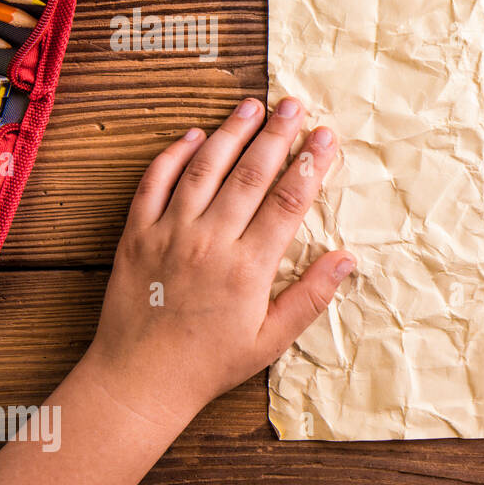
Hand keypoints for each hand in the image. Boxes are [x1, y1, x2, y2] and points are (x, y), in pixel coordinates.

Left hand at [82, 97, 354, 430]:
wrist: (139, 380)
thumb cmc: (210, 363)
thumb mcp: (271, 340)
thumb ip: (311, 297)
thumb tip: (347, 259)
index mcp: (249, 267)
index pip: (288, 202)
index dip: (311, 164)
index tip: (326, 138)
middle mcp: (210, 242)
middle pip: (251, 174)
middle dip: (277, 135)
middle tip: (295, 104)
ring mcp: (170, 234)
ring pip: (205, 169)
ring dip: (231, 133)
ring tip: (251, 106)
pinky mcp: (137, 235)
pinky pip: (154, 183)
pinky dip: (174, 155)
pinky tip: (193, 135)